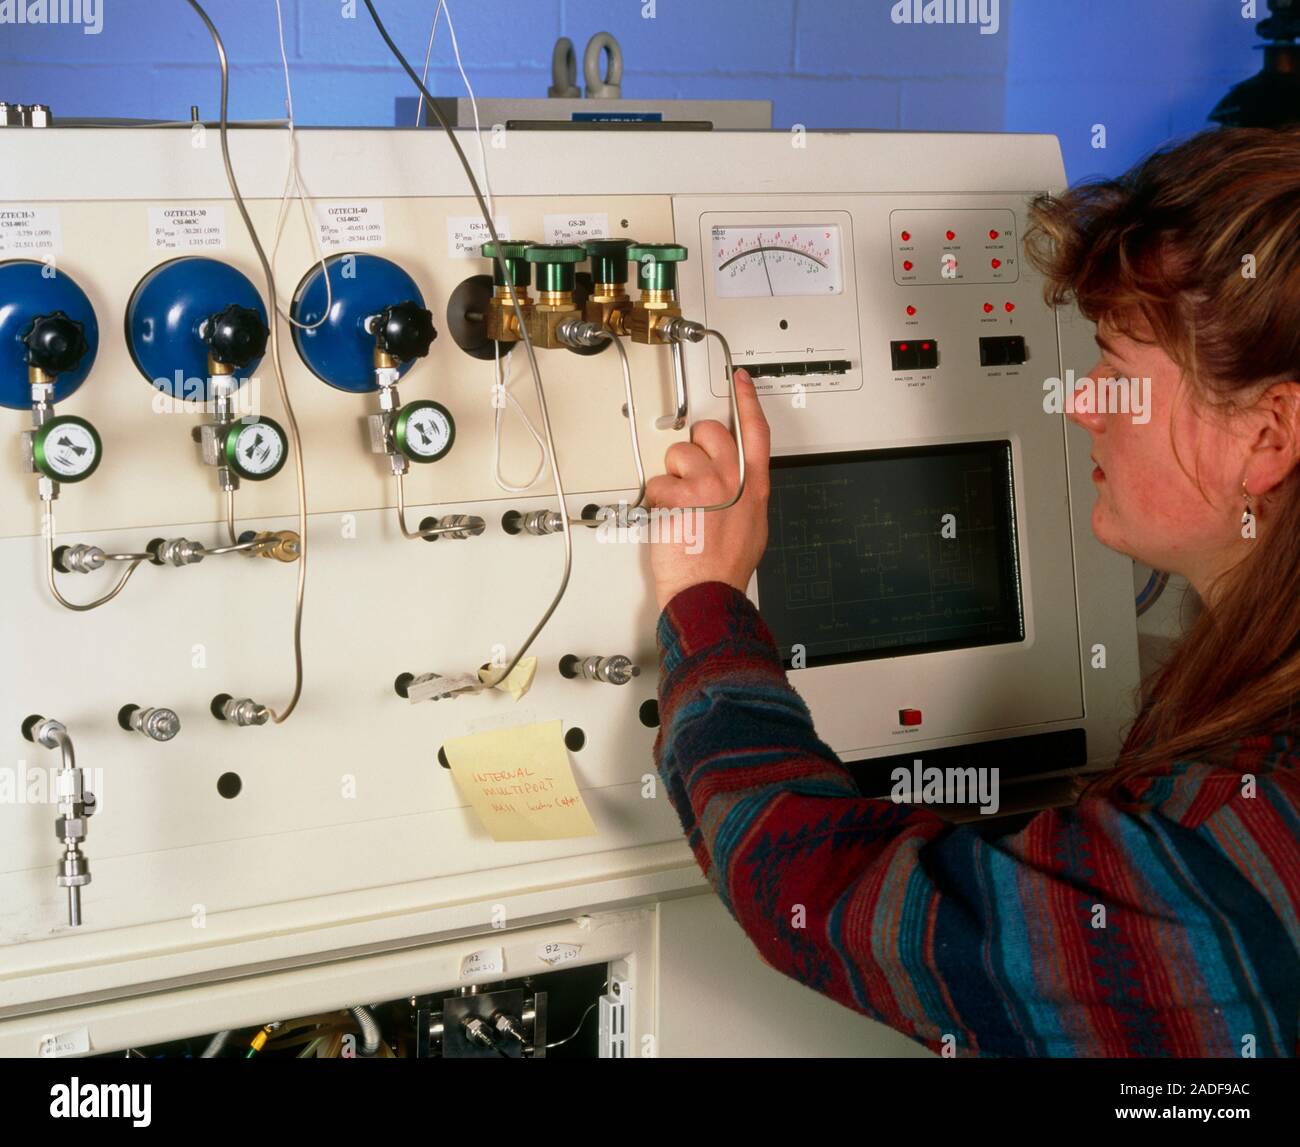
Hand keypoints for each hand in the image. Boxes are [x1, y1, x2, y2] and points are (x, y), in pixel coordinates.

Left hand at [645, 369, 771, 610]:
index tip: (739, 381)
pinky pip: (657, 483)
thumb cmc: (726, 568)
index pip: (755, 431)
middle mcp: (732, 481)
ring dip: (671, 477)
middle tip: (689, 477)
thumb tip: (733, 479)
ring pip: (677, 454)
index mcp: (753, 486)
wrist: (707, 592)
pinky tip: (667, 520)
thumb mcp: (752, 525)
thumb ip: (744, 493)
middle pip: (709, 432)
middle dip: (693, 447)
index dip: (747, 401)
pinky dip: (655, 501)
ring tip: (679, 507)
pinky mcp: (676, 497)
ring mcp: (704, 487)